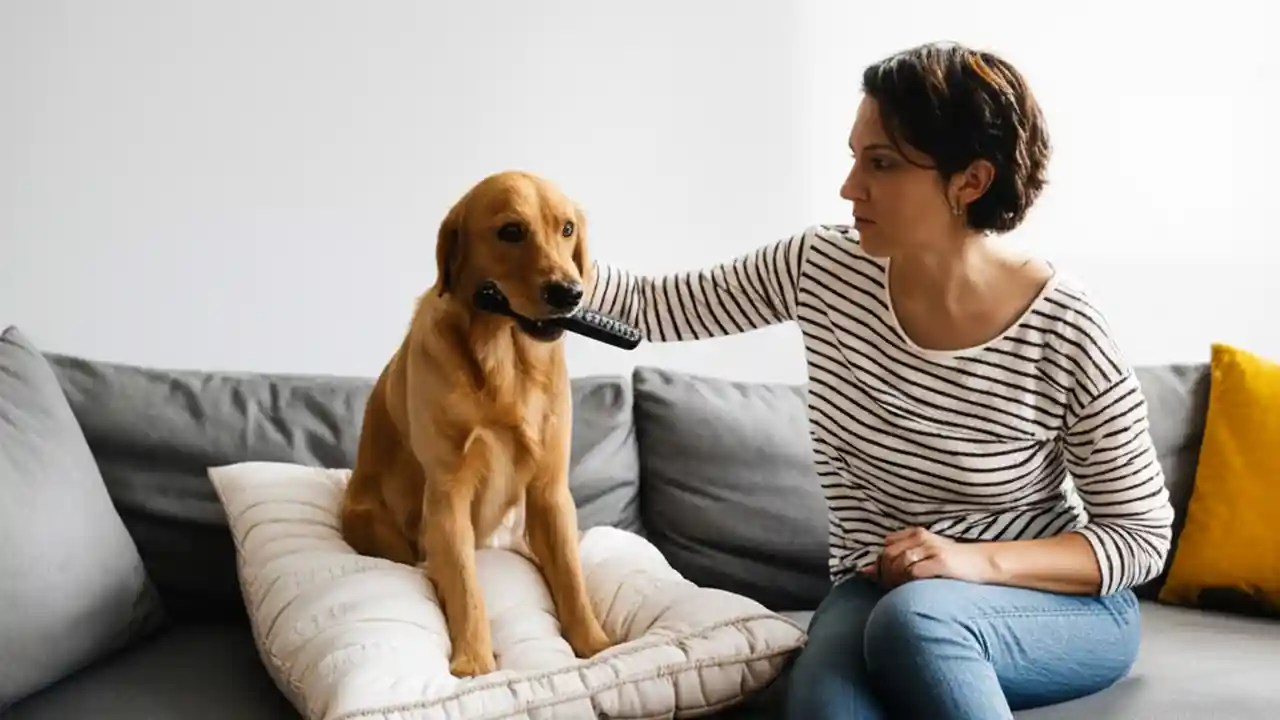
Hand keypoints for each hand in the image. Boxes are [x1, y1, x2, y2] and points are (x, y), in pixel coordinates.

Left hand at [860, 527, 997, 588]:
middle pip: (888, 555)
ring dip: (894, 580)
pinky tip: (910, 590)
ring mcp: (931, 549)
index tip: (885, 579)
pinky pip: (913, 572)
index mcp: (916, 534)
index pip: (885, 547)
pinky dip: (906, 583)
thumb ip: (897, 559)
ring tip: (900, 590)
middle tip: (890, 588)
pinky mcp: (940, 562)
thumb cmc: (952, 563)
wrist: (982, 563)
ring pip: (898, 563)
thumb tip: (865, 571)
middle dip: (884, 574)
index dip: (881, 565)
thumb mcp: (924, 554)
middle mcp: (922, 538)